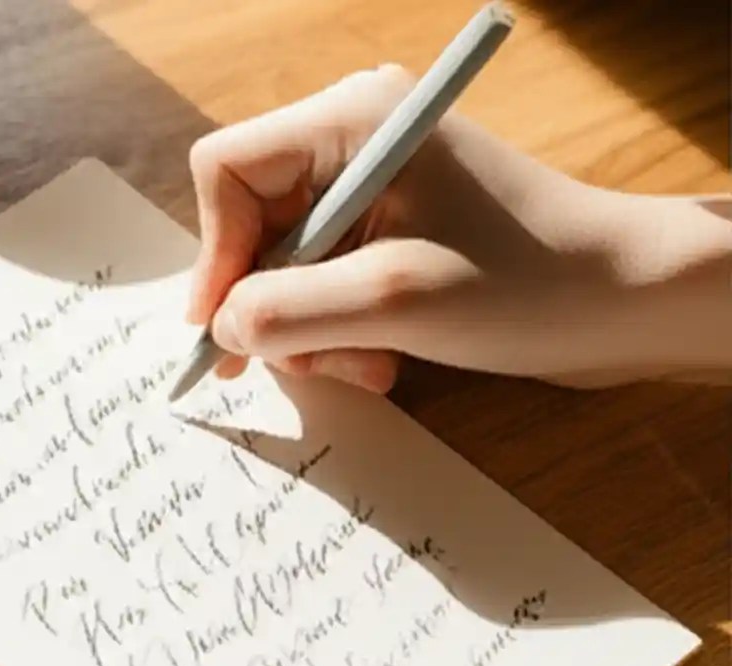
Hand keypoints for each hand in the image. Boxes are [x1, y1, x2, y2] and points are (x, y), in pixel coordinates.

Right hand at [188, 64, 731, 392]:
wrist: (630, 302)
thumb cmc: (526, 285)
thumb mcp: (392, 302)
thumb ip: (286, 313)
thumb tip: (221, 327)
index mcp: (350, 121)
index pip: (226, 172)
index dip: (214, 254)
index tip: (223, 332)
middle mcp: (353, 138)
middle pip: (253, 222)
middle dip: (274, 305)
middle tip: (304, 364)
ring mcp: (374, 181)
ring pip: (286, 262)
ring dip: (312, 329)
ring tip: (367, 366)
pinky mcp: (393, 221)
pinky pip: (327, 276)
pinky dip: (340, 326)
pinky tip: (382, 357)